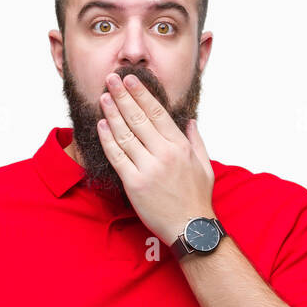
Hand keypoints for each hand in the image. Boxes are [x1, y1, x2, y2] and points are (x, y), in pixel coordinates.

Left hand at [96, 72, 214, 243]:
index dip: (141, 94)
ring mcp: (148, 169)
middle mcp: (164, 154)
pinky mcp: (135, 184)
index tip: (131, 80)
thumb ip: (196, 140)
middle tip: (111, 79)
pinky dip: (108, 139)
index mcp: (180, 147)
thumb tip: (190, 121)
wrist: (191, 228)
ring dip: (112, 113)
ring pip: (125, 134)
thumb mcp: (205, 166)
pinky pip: (117, 157)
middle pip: (138, 118)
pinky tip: (102, 125)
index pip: (157, 113)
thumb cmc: (197, 199)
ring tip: (103, 97)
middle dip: (123, 96)